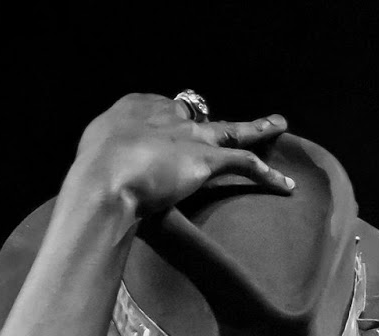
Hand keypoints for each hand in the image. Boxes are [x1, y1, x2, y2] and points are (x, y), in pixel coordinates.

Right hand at [70, 93, 294, 215]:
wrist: (105, 181)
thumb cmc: (92, 175)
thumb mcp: (95, 157)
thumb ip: (110, 159)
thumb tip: (110, 176)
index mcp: (134, 107)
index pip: (164, 111)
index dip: (173, 129)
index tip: (174, 145)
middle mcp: (166, 115)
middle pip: (199, 115)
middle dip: (215, 124)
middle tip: (232, 128)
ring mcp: (189, 136)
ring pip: (231, 131)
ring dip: (257, 130)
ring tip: (279, 126)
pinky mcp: (207, 159)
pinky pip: (246, 164)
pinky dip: (267, 174)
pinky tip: (285, 184)